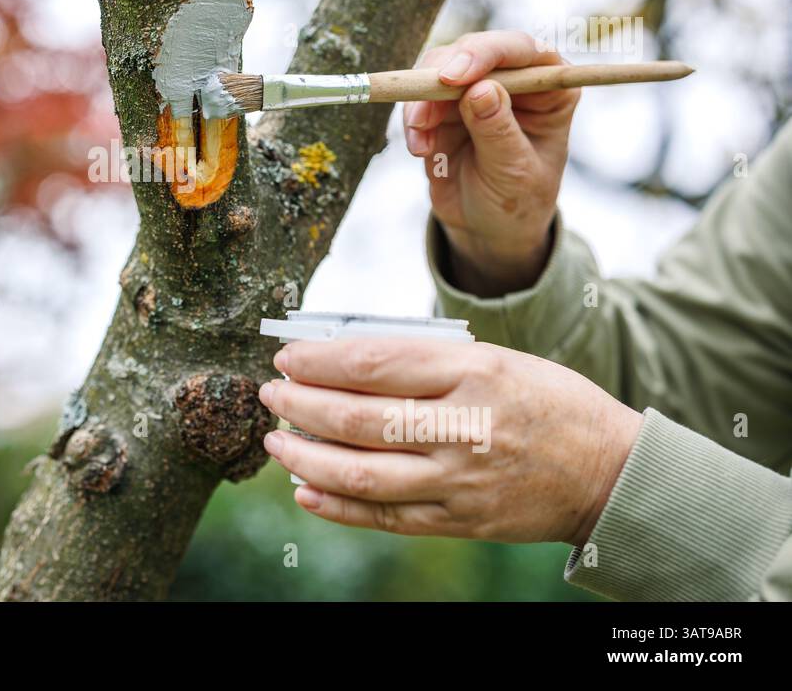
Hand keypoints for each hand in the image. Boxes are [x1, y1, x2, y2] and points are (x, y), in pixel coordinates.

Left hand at [258, 337, 642, 545]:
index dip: (319, 362)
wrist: (607, 471)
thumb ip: (423, 361)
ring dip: (304, 457)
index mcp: (474, 373)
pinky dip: (335, 505)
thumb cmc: (543, 401)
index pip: (374, 364)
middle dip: (300, 405)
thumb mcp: (493, 359)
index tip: (287, 358)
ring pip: (360, 474)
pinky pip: (383, 516)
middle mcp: (464, 428)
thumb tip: (339, 358)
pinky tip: (304, 490)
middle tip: (272, 395)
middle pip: (357, 418)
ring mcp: (460, 481)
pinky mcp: (459, 521)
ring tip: (277, 441)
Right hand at [403, 30, 578, 295]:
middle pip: (471, 51)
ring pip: (436, 70)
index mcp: (549, 87)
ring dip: (421, 103)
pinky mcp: (442, 108)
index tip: (453, 77)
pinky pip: (418, 100)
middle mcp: (512, 80)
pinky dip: (413, 122)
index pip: (519, 50)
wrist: (488, 228)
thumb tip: (481, 89)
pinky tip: (420, 150)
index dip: (484, 54)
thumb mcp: (515, 172)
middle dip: (441, 79)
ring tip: (421, 143)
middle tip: (421, 114)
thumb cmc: (518, 201)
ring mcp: (473, 91)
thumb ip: (498, 131)